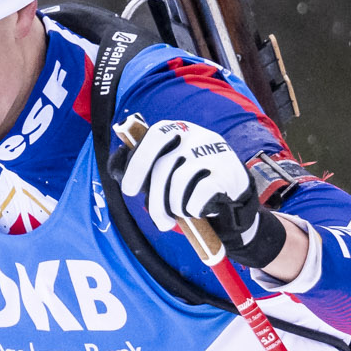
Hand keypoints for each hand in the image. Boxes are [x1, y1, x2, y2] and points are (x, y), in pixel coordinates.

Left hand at [117, 116, 260, 247]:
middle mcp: (197, 135)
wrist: (234, 195)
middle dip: (156, 199)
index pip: (155, 136)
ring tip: (179, 215)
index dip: (137, 163)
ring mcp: (214, 151)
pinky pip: (199, 194)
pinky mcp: (227, 172)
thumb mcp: (168, 169)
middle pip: (164, 166)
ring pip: (179, 182)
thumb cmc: (192, 182)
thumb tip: (116, 167)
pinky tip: (196, 211)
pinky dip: (193, 208)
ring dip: (174, 207)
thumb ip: (144, 167)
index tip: (130, 190)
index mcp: (179, 130)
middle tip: (159, 220)